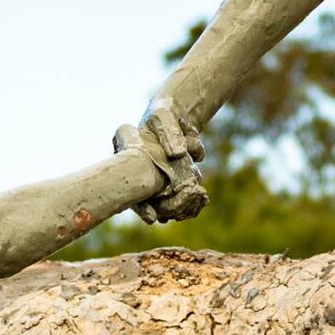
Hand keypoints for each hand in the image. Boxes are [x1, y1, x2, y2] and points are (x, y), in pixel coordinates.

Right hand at [122, 99, 206, 222]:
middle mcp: (145, 179)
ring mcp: (161, 184)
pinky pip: (184, 200)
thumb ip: (169, 132)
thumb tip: (179, 154)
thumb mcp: (164, 117)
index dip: (140, 207)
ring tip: (196, 196)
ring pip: (171, 205)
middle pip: (154, 204)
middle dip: (170, 207)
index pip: (132, 192)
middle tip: (184, 204)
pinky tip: (202, 196)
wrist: (175, 118)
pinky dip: (194, 200)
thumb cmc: (162, 115)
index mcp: (132, 164)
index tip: (151, 218)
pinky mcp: (177, 185)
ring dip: (184, 205)